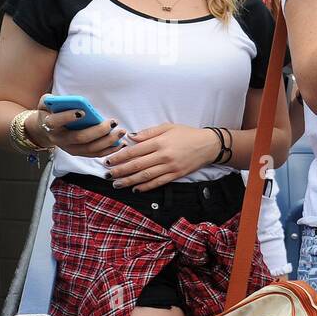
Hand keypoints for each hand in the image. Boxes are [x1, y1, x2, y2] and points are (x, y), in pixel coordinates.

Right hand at [28, 95, 125, 157]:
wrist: (44, 130)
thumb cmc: (49, 113)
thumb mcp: (45, 104)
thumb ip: (50, 100)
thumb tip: (60, 99)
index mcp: (50, 125)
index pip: (56, 122)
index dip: (68, 117)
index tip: (82, 112)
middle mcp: (60, 139)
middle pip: (80, 137)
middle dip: (98, 131)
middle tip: (113, 122)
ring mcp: (69, 148)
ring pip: (90, 149)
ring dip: (108, 141)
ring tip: (121, 132)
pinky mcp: (78, 153)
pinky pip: (95, 154)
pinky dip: (109, 150)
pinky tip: (120, 142)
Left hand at [103, 123, 218, 190]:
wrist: (209, 145)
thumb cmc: (187, 134)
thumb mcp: (168, 127)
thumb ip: (148, 132)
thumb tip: (130, 137)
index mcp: (159, 142)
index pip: (134, 151)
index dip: (119, 156)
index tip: (108, 160)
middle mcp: (164, 156)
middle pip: (137, 165)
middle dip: (120, 170)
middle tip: (107, 174)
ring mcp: (170, 167)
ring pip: (145, 176)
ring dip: (129, 181)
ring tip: (117, 184)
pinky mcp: (176, 175)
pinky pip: (158, 182)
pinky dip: (146, 186)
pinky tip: (136, 188)